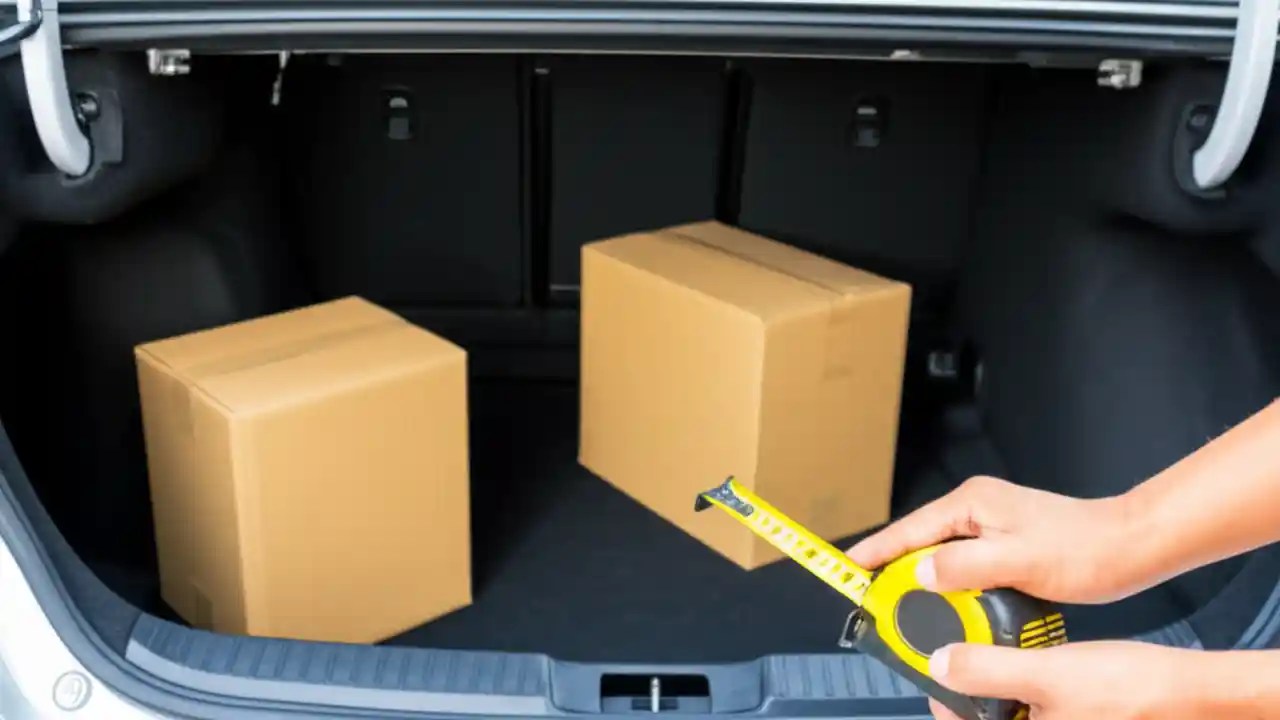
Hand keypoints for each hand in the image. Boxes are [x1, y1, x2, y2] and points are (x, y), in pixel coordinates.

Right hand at [847, 476, 1141, 603]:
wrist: (1130, 545)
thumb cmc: (1083, 550)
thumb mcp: (1017, 561)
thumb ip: (963, 567)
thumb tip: (919, 573)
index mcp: (971, 503)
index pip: (909, 530)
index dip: (876, 551)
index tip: (846, 568)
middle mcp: (976, 507)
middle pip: (921, 542)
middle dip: (896, 571)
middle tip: (874, 601)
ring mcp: (991, 524)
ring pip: (942, 556)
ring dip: (926, 582)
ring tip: (904, 609)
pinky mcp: (1005, 541)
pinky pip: (965, 564)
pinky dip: (953, 585)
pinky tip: (950, 607)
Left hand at [926, 641, 1218, 719]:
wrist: (1192, 695)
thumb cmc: (1125, 690)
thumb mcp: (1045, 674)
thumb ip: (987, 671)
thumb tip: (939, 666)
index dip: (944, 704)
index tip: (936, 672)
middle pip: (991, 719)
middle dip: (973, 695)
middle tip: (963, 657)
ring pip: (1015, 716)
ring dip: (1000, 691)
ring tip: (994, 654)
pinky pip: (1041, 714)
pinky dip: (1029, 695)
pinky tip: (1033, 665)